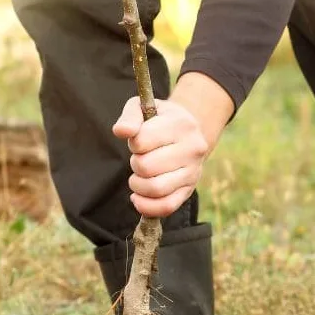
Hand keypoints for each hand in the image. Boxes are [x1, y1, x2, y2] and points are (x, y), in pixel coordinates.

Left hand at [113, 97, 210, 217]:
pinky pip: (166, 207)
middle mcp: (193, 149)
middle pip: (146, 167)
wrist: (188, 134)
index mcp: (182, 124)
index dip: (133, 143)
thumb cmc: (159, 120)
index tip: (139, 141)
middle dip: (135, 164)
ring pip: (155, 189)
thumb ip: (129, 116)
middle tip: (139, 159)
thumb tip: (121, 132)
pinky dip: (146, 206)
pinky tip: (138, 197)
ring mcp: (193, 172)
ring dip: (137, 185)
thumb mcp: (144, 108)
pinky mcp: (189, 191)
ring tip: (138, 177)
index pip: (142, 140)